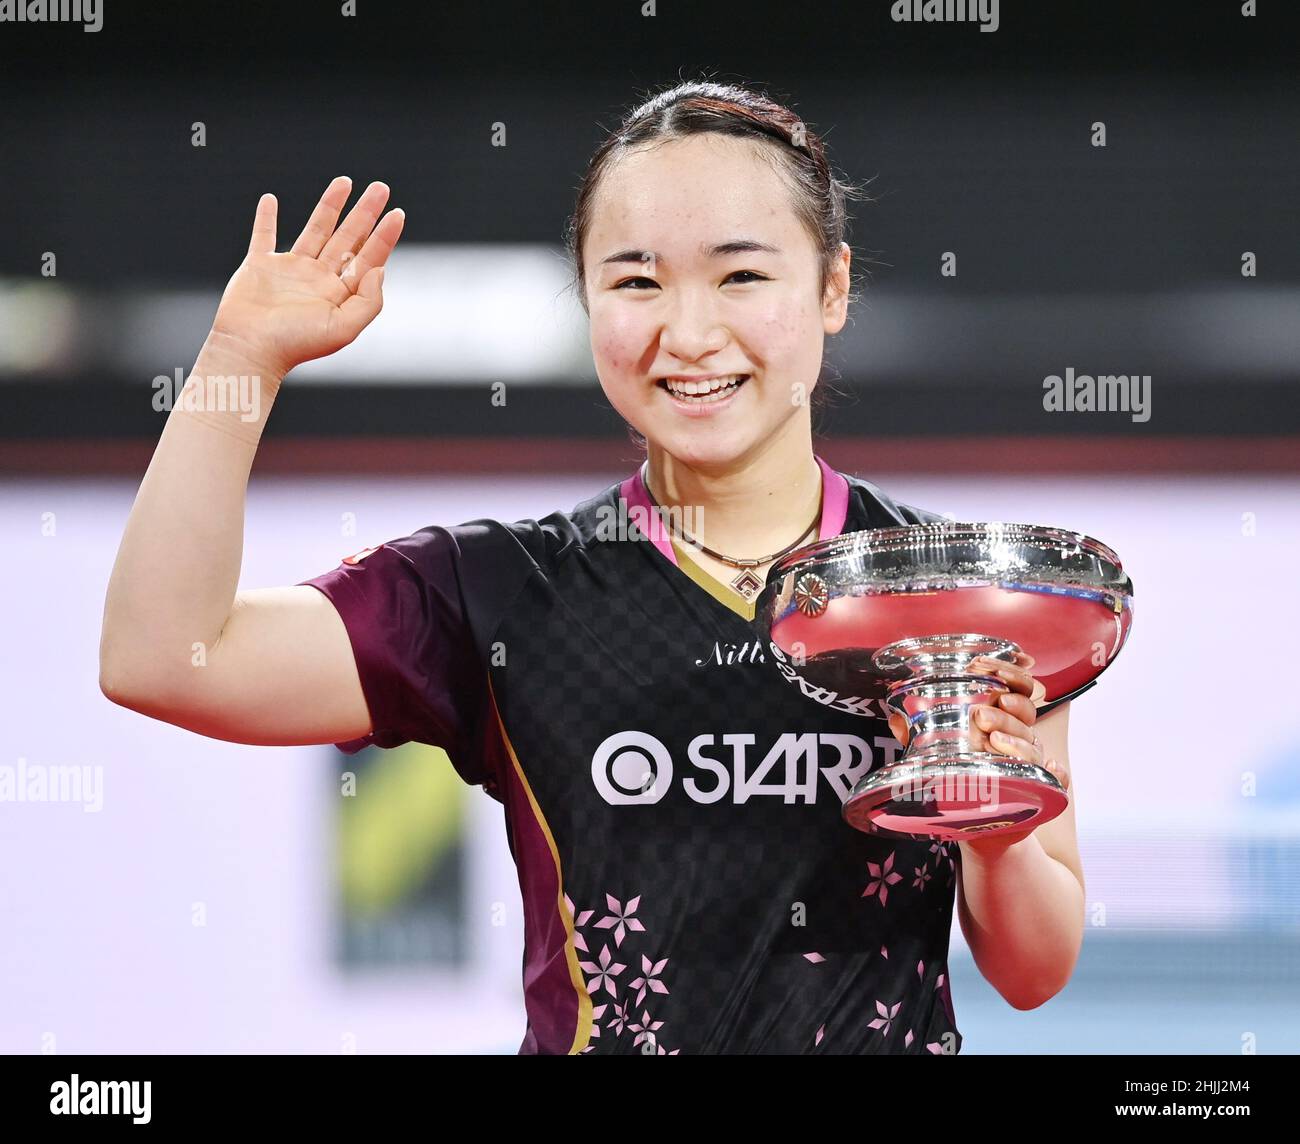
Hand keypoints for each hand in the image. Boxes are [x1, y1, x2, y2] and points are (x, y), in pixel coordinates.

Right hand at [209, 176, 405, 378]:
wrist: (251, 348)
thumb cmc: (296, 344)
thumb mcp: (344, 329)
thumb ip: (368, 301)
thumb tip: (379, 269)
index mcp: (339, 294)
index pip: (368, 258)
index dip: (384, 236)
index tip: (397, 213)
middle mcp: (318, 279)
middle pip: (347, 238)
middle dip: (365, 213)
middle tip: (381, 188)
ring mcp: (290, 271)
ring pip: (314, 230)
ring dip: (329, 206)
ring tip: (344, 182)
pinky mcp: (259, 266)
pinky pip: (263, 236)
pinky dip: (265, 218)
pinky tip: (271, 200)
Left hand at [886, 655, 1069, 850]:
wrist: (978, 826)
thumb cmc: (961, 779)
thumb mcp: (935, 753)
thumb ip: (918, 735)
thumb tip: (895, 719)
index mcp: (1001, 718)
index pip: (1014, 687)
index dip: (1007, 672)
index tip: (983, 665)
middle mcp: (1019, 736)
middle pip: (1024, 713)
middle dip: (1004, 710)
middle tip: (980, 715)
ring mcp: (1032, 763)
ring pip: (1034, 744)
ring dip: (1016, 740)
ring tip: (994, 741)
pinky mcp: (1040, 790)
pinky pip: (1058, 780)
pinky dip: (1058, 772)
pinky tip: (1050, 767)